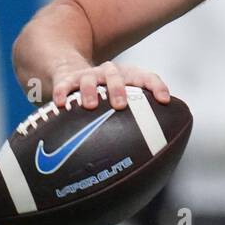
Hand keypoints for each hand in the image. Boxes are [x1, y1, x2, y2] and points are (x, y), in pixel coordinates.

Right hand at [50, 60, 170, 110]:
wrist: (77, 74)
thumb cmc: (108, 95)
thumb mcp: (124, 100)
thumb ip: (139, 119)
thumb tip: (155, 151)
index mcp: (128, 77)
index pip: (147, 77)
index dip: (157, 87)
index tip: (164, 101)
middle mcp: (109, 73)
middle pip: (116, 76)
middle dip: (118, 89)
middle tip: (119, 106)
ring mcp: (88, 75)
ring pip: (89, 78)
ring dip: (90, 90)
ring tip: (89, 105)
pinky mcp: (68, 80)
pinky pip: (63, 85)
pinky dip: (62, 93)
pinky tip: (60, 104)